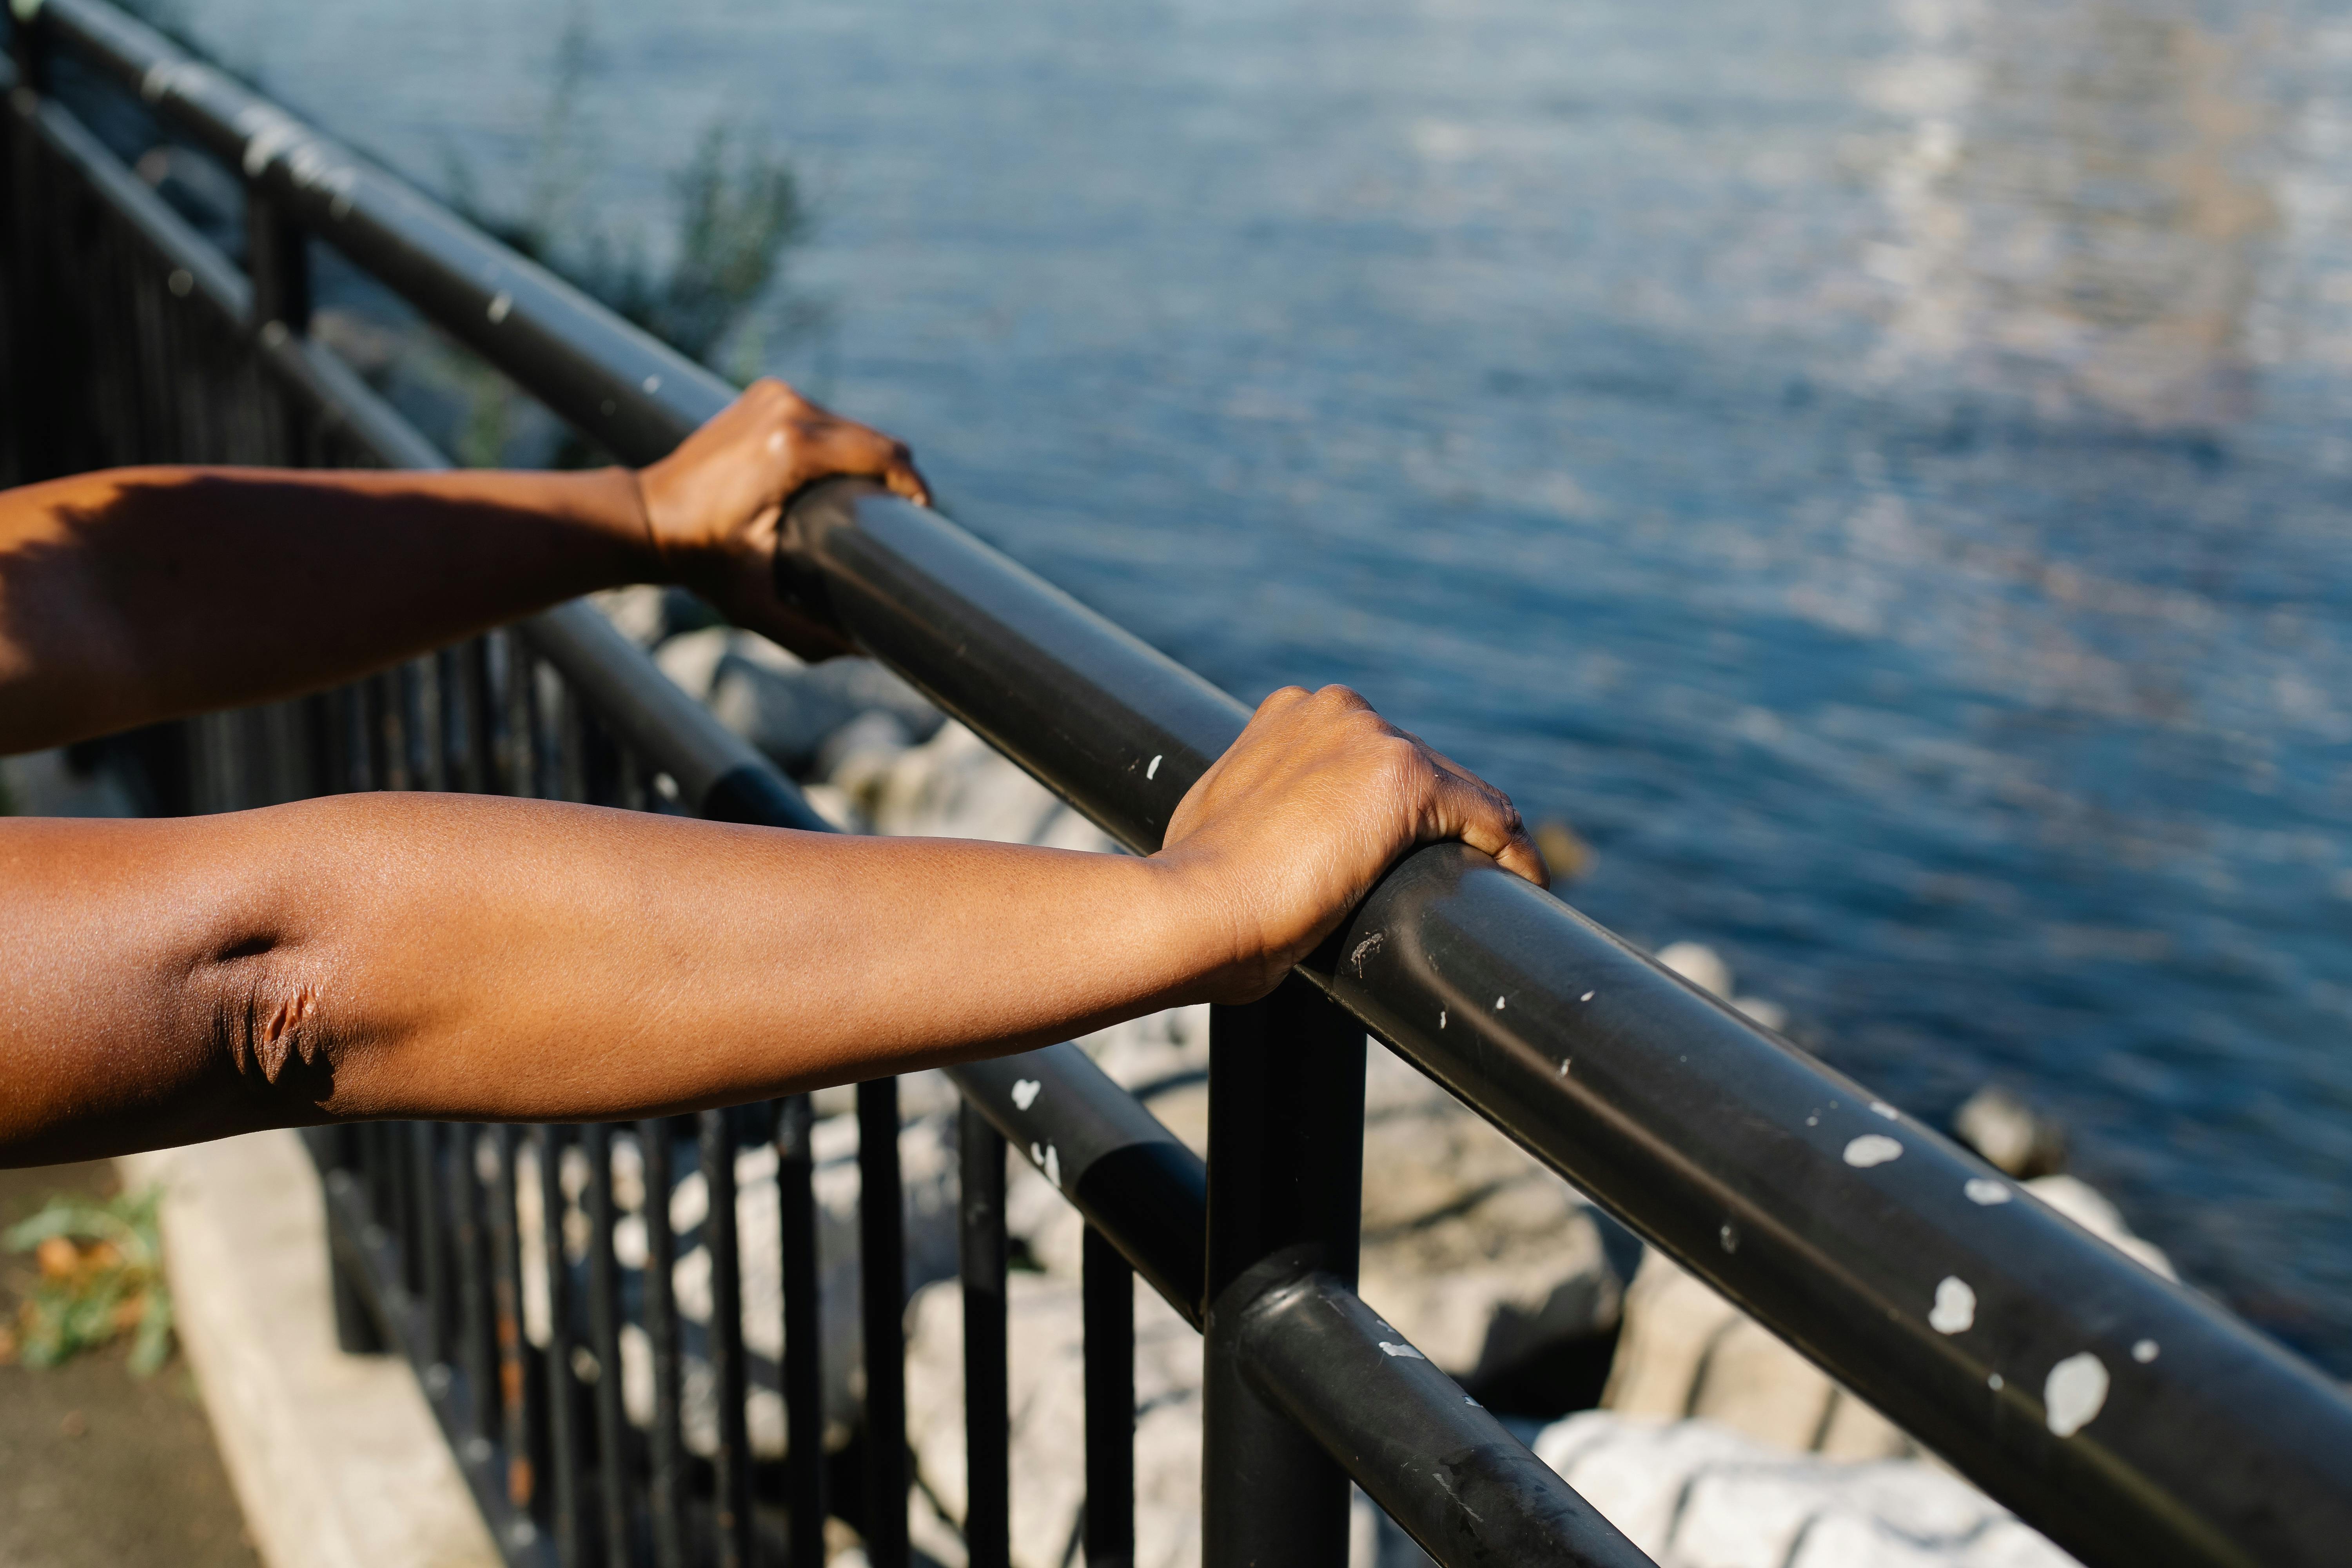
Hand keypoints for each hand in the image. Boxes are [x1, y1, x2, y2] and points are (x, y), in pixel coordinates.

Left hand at [634, 379, 930, 657]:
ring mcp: (773, 394)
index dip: (915, 488)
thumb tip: (868, 651)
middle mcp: (786, 409)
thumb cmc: (701, 563)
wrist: (644, 518)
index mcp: (790, 449)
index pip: (885, 455)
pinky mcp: (765, 392)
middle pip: (874, 438)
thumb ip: (813, 635)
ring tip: (867, 501)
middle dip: (894, 477)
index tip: (924, 520)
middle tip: (896, 521)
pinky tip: (834, 476)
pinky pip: (824, 418)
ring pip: (851, 426)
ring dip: (866, 459)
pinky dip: (836, 444)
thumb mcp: (758, 606)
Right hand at [1157, 685, 1546, 1000]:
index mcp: (1289, 715)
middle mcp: (1334, 711)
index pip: (1371, 754)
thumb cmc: (1195, 887)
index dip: (1395, 807)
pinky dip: (1510, 852)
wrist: (1195, 908)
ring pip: (1458, 790)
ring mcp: (1371, 739)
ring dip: (1476, 837)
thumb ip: (1258, 806)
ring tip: (1494, 886)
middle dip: (1439, 821)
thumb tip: (1269, 843)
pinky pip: (1488, 816)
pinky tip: (1524, 887)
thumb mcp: (1222, 820)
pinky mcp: (1406, 779)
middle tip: (1451, 879)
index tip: (1405, 852)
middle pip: (1420, 766)